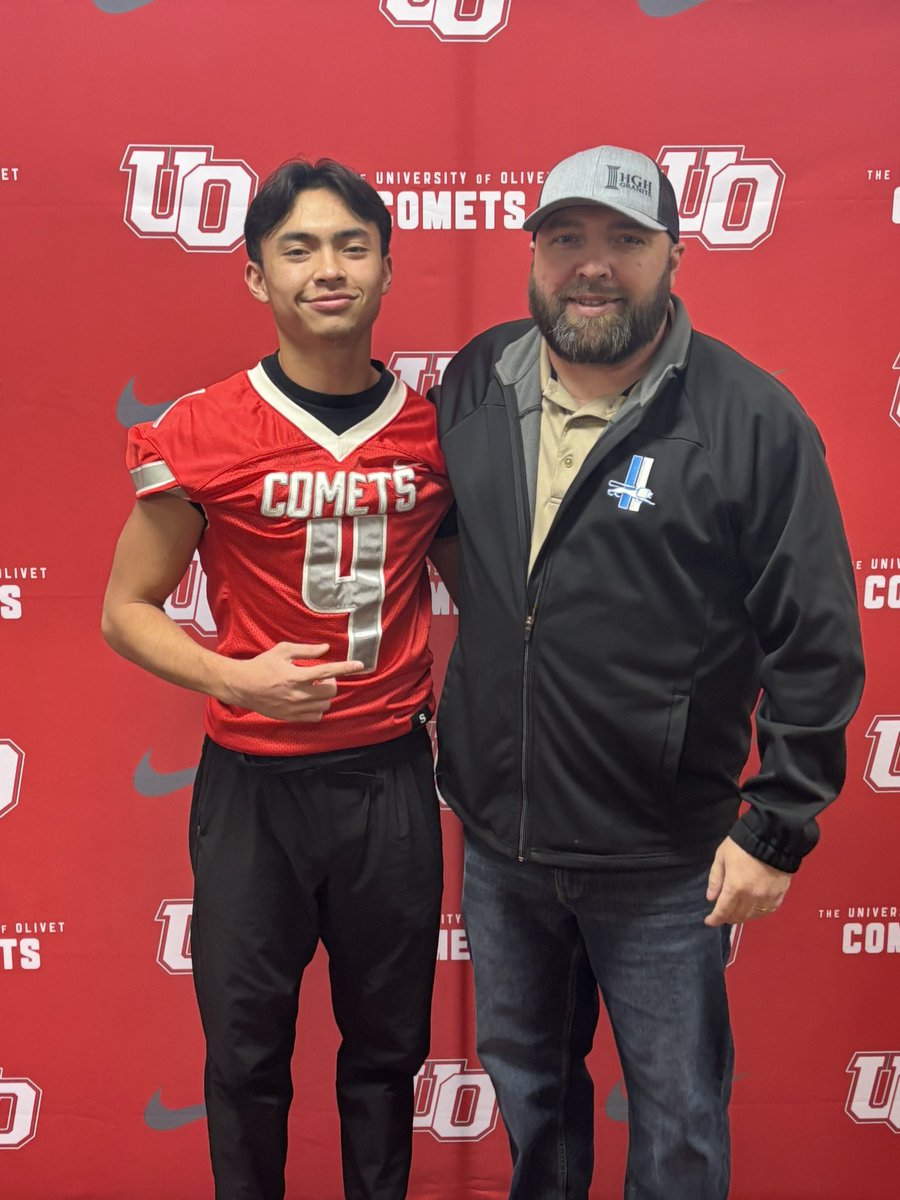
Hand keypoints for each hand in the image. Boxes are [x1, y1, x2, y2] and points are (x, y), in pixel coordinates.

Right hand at [219, 643, 363, 721]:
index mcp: (297, 675)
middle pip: (330, 691)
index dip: (346, 668)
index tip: (359, 665)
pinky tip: (309, 700)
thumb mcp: (282, 651)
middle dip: (330, 683)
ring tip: (313, 688)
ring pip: (325, 705)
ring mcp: (295, 708)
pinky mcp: (291, 717)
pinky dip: (318, 709)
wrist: (242, 686)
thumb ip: (306, 650)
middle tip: (321, 677)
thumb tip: (326, 649)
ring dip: (324, 696)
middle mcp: (298, 694)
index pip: (328, 671)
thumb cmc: (261, 665)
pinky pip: (316, 717)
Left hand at [704, 836, 791, 926]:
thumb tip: (711, 898)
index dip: (715, 919)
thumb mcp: (721, 857)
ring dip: (742, 917)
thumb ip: (716, 879)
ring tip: (736, 913)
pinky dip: (758, 913)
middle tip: (721, 915)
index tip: (709, 922)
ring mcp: (767, 897)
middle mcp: (752, 896)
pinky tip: (753, 910)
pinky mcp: (780, 895)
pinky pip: (768, 911)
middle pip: (738, 915)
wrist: (772, 837)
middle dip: (727, 918)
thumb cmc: (742, 845)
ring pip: (752, 916)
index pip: (723, 911)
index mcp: (735, 887)